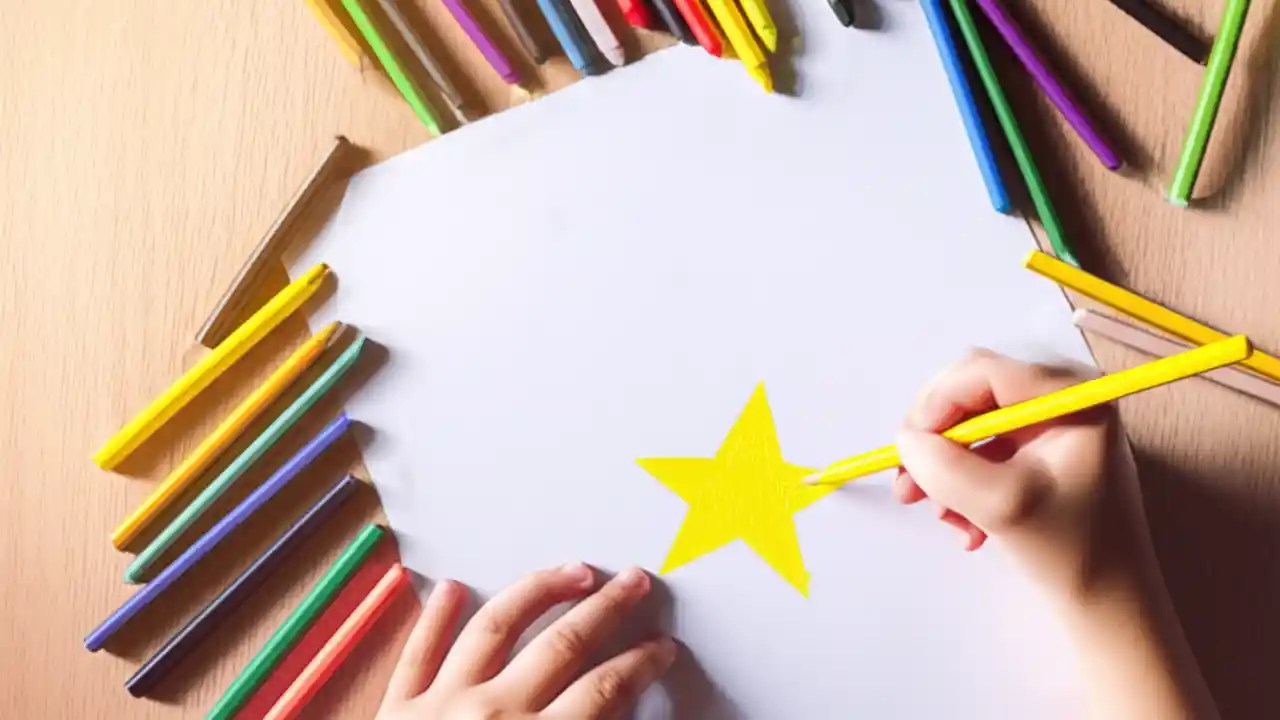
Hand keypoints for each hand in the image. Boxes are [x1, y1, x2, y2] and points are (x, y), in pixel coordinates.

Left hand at [376, 563, 675, 719]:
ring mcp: (439, 704)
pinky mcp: (395, 711)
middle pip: (563, 643)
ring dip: (538, 589)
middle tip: (635, 582)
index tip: (660, 649)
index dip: (639, 664)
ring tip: (570, 569)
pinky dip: (435, 615)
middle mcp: (490, 714)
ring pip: (496, 624)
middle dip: (608, 608)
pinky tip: (451, 587)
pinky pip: (418, 650)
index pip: (604, 689)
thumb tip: (615, 710)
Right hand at [893, 349, 1152, 601]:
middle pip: (971, 395)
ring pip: (970, 427)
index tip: (910, 448)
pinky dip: (963, 487)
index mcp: (1073, 398)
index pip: (984, 371)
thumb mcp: (1001, 505)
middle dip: (936, 442)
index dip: (938, 403)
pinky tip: (967, 527)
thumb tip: (906, 440)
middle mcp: (1062, 401)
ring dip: (946, 471)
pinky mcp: (1038, 455)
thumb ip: (945, 466)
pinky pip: (981, 455)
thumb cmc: (1072, 551)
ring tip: (943, 518)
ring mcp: (1050, 428)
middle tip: (909, 484)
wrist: (1108, 606)